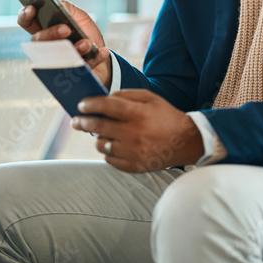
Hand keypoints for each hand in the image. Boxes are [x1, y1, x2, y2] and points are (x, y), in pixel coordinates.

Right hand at [16, 0, 112, 88]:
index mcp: (45, 29)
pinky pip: (81, 67)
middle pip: (37, 41)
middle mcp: (47, 46)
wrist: (103, 56)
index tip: (31, 9)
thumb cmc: (85, 35)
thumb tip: (59, 4)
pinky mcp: (73, 74)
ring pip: (56, 58)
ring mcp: (57, 61)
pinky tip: (102, 52)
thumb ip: (68, 8)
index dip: (25, 15)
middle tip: (66, 29)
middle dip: (51, 33)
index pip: (27, 22)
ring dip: (74, 49)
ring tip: (87, 43)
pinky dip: (93, 58)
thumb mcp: (79, 17)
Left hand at [72, 90, 204, 172]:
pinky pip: (110, 159)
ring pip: (102, 145)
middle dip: (83, 122)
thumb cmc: (165, 116)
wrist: (186, 142)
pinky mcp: (134, 166)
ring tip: (104, 133)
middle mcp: (134, 134)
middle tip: (76, 121)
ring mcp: (134, 152)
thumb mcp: (149, 98)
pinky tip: (114, 145)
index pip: (107, 106)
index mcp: (138, 114)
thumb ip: (126, 95)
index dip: (90, 104)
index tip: (81, 105)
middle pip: (99, 127)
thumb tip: (104, 99)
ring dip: (99, 138)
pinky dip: (108, 152)